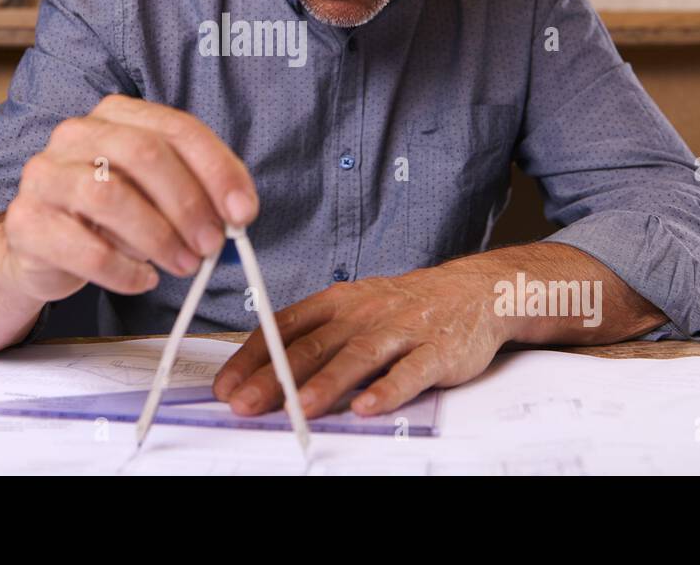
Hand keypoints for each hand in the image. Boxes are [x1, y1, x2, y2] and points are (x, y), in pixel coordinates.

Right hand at [0, 94, 257, 302]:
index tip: (243, 211)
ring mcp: (44, 175)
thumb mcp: (156, 194)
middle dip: (188, 203)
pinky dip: (124, 270)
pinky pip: (84, 248)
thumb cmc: (109, 216)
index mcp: (115, 115)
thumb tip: (237, 214)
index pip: (177, 129)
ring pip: (110, 196)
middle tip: (212, 244)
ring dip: (159, 237)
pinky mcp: (25, 223)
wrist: (42, 248)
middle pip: (143, 154)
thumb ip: (197, 193)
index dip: (217, 170)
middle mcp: (75, 134)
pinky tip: (142, 279)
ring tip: (182, 264)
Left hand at [212, 263, 507, 417]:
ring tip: (300, 408)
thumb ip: (317, 336)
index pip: (284, 326)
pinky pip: (410, 371)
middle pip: (314, 346)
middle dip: (276, 377)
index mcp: (338, 302)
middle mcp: (364, 312)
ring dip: (327, 383)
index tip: (226, 383)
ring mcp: (401, 330)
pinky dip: (388, 390)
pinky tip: (369, 407)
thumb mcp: (355, 308)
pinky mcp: (436, 350)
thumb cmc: (404, 306)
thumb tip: (266, 373)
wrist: (474, 291)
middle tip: (245, 403)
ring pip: (358, 356)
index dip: (253, 355)